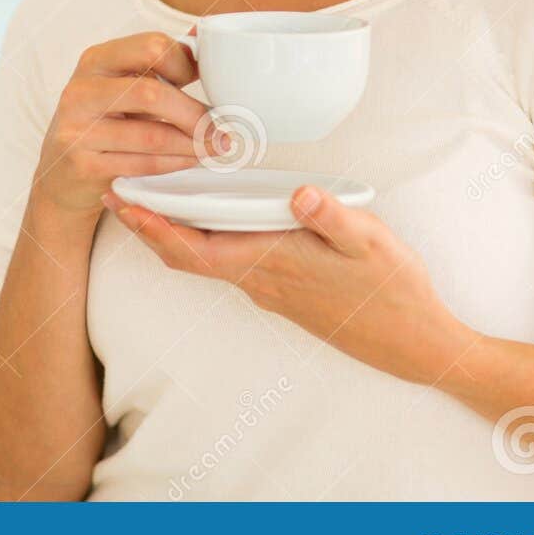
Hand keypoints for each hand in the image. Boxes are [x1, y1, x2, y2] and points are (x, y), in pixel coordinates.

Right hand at [30, 30, 230, 218]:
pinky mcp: (82, 164)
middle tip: (222, 128)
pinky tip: (192, 160)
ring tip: (216, 146)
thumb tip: (206, 32)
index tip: (200, 82)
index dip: (185, 64)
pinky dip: (176, 163)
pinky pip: (143, 164)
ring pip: (152, 136)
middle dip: (195, 114)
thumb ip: (161, 61)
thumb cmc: (104, 121)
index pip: (152, 46)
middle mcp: (81, 90)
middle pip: (152, 93)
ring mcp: (78, 129)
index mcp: (96, 60)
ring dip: (194, 144)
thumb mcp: (124, 84)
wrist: (61, 175)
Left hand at [105, 184, 475, 384]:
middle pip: (187, 256)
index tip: (123, 201)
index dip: (153, 228)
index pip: (194, 249)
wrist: (413, 342)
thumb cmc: (393, 291)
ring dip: (174, 233)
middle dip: (149, 227)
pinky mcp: (285, 292)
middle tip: (120, 193)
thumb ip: (332, 218)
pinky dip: (205, 241)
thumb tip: (299, 193)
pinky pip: (230, 264)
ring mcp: (271, 290)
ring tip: (155, 198)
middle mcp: (262, 281)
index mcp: (273, 263)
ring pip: (206, 261)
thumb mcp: (371, 244)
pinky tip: (214, 219)